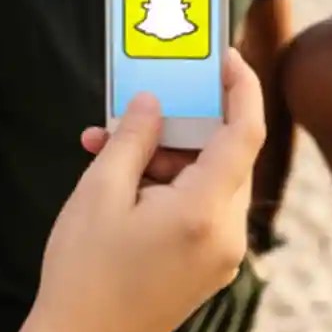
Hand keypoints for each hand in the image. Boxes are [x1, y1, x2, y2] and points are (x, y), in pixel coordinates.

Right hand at [15, 48, 264, 331]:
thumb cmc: (84, 275)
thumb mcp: (100, 193)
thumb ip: (133, 138)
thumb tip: (154, 101)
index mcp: (206, 213)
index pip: (247, 132)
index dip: (242, 86)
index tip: (225, 57)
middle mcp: (226, 234)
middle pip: (224, 155)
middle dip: (181, 124)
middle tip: (138, 105)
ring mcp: (220, 254)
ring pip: (208, 180)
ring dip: (164, 157)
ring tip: (106, 148)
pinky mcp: (207, 265)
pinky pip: (198, 207)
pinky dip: (167, 185)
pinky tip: (121, 179)